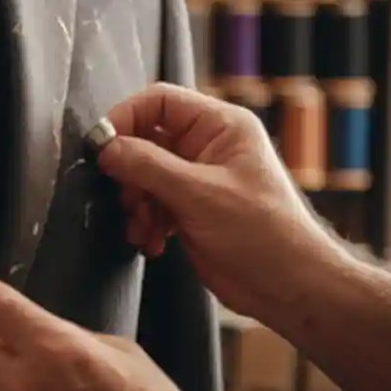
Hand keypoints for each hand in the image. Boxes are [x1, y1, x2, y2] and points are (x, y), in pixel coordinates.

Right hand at [97, 83, 351, 317]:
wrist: (289, 288)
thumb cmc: (263, 236)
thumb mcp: (199, 195)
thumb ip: (147, 166)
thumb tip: (105, 146)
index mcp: (221, 126)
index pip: (160, 101)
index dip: (126, 117)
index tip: (101, 146)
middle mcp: (208, 146)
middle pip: (146, 139)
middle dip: (130, 172)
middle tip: (129, 199)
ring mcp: (199, 178)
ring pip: (144, 175)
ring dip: (136, 203)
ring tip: (143, 228)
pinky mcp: (191, 208)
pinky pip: (152, 202)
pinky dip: (145, 222)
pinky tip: (153, 242)